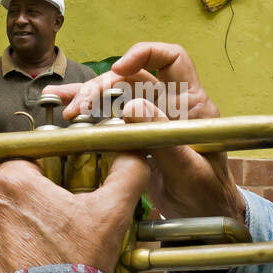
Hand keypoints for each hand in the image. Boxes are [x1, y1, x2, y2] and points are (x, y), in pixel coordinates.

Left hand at [0, 156, 148, 272]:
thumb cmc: (76, 269)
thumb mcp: (112, 216)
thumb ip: (127, 173)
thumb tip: (134, 152)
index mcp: (17, 179)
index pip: (28, 168)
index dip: (43, 187)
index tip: (52, 208)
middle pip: (2, 187)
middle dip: (19, 205)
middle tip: (39, 233)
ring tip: (12, 243)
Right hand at [53, 42, 246, 225]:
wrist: (204, 218)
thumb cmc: (208, 195)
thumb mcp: (189, 170)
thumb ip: (162, 137)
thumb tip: (132, 106)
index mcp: (192, 104)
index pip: (172, 59)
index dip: (146, 54)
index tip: (119, 69)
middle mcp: (170, 105)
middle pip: (133, 78)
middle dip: (103, 86)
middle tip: (79, 107)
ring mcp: (151, 120)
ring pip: (116, 96)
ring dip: (89, 97)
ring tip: (66, 107)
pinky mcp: (135, 137)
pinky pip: (109, 119)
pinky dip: (88, 113)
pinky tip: (64, 108)